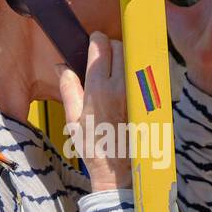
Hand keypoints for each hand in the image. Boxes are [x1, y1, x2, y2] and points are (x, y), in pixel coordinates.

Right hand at [58, 32, 131, 191]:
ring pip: (134, 58)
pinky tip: (127, 87)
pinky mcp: (150, 99)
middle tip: (103, 59)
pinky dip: (136, 73)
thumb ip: (68, 88)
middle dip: (110, 48)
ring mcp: (138, 92)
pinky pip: (144, 74)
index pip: (101, 46)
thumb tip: (61, 66)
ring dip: (124, 59)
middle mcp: (122, 86)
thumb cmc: (94, 148)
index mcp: (99, 88)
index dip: (96, 40)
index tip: (93, 43)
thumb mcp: (73, 119)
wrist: (119, 171)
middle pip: (120, 47)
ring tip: (115, 73)